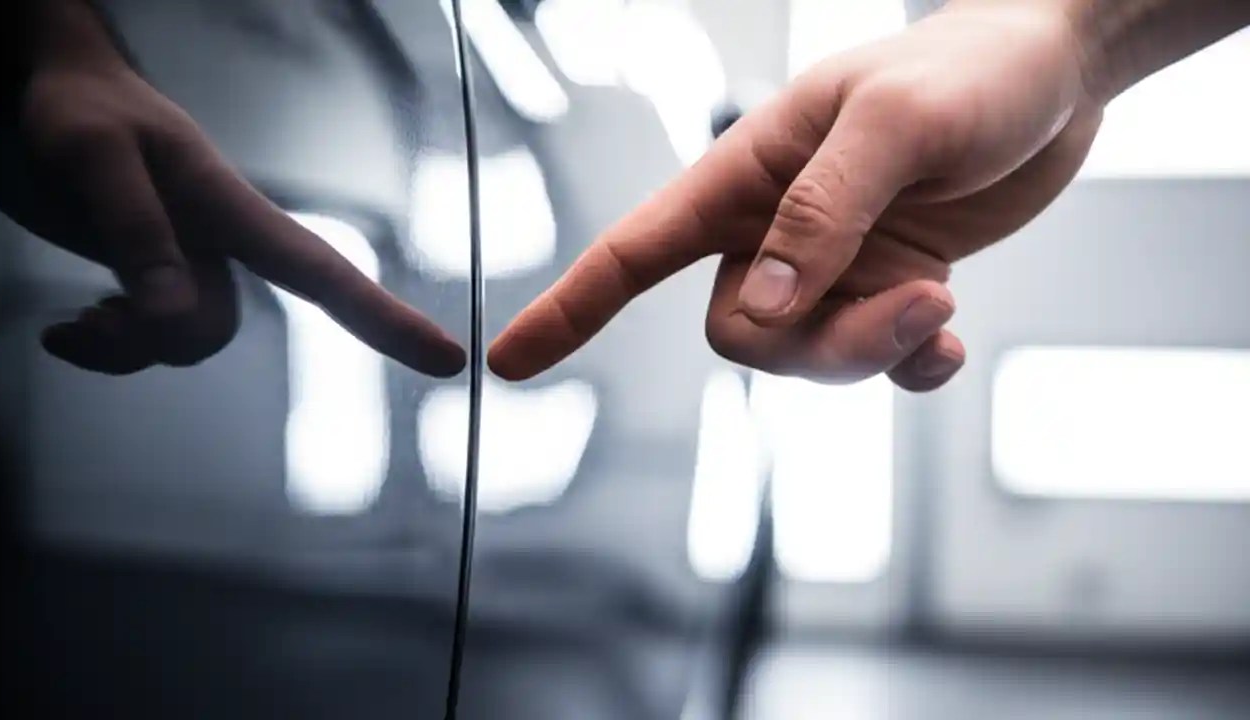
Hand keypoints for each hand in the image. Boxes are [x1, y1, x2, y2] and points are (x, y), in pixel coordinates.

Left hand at [0, 1, 463, 376]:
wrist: (42, 89)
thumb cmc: (77, 105)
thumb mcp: (92, 155)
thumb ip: (136, 232)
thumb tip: (174, 316)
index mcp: (230, 207)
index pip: (325, 272)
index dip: (389, 319)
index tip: (449, 359)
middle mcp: (219, 243)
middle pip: (215, 328)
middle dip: (156, 341)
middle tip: (90, 320)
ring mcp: (183, 262)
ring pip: (179, 340)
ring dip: (124, 347)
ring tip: (75, 324)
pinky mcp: (148, 276)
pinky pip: (146, 339)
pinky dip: (106, 348)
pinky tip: (68, 330)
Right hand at [489, 0, 1103, 390]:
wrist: (1054, 73)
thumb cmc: (967, 69)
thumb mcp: (892, 124)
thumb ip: (823, 215)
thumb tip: (765, 307)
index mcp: (746, 176)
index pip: (633, 251)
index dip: (568, 307)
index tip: (510, 360)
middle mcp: (774, 229)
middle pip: (742, 333)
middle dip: (819, 347)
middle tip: (914, 308)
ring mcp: (832, 263)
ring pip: (808, 355)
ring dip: (875, 349)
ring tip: (942, 304)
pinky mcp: (887, 284)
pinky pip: (871, 359)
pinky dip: (907, 363)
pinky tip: (945, 336)